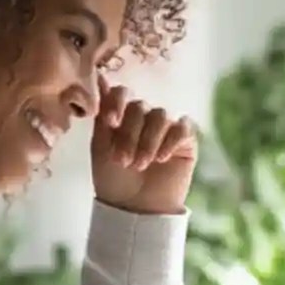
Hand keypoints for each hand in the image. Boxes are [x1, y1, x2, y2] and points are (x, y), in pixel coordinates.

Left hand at [91, 76, 196, 214]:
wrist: (135, 209)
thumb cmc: (113, 179)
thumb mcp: (100, 145)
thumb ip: (100, 112)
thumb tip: (98, 76)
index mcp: (122, 115)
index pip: (122, 93)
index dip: (116, 102)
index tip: (110, 122)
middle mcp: (144, 117)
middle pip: (140, 107)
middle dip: (130, 134)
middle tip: (123, 161)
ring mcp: (166, 128)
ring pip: (160, 116)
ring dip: (148, 141)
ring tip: (140, 165)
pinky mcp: (185, 141)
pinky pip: (183, 127)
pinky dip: (171, 140)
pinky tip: (161, 158)